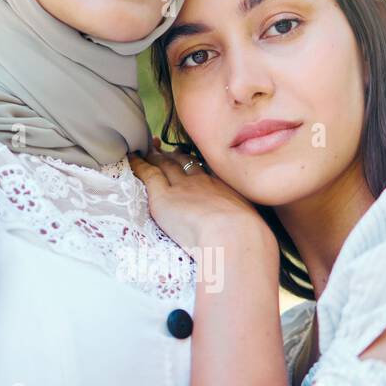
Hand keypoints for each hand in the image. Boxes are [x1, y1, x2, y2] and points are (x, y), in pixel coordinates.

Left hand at [128, 143, 269, 252]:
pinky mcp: (164, 196)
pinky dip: (139, 166)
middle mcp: (202, 182)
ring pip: (165, 165)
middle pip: (183, 162)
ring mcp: (182, 186)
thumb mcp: (249, 226)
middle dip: (172, 154)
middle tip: (160, 146)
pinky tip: (132, 160)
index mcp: (222, 188)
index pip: (204, 170)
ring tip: (146, 151)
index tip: (185, 156)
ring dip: (155, 157)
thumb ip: (245, 226)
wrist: (233, 236)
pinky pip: (148, 175)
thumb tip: (252, 237)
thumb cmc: (245, 239)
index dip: (192, 162)